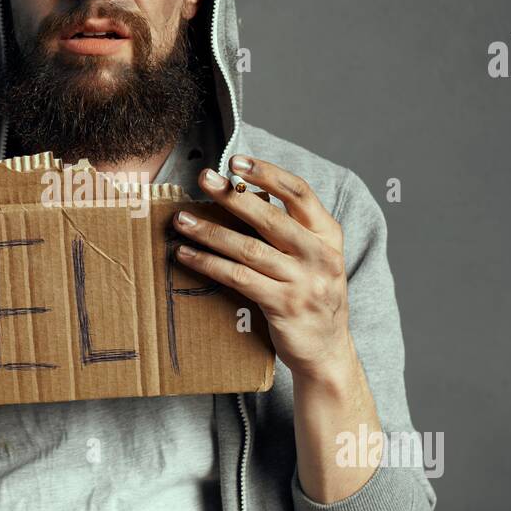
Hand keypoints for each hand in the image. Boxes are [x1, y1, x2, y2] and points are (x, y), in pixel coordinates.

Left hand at [172, 156, 353, 382]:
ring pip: (249, 249)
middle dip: (233, 196)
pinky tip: (187, 256)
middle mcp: (320, 255)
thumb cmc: (311, 294)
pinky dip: (210, 264)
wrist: (327, 349)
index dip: (267, 173)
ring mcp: (304, 282)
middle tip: (204, 179)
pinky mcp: (284, 306)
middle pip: (270, 218)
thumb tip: (239, 194)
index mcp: (327, 234)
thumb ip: (288, 229)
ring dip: (211, 232)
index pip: (299, 193)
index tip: (236, 161)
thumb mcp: (313, 256)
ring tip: (182, 220)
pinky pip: (239, 279)